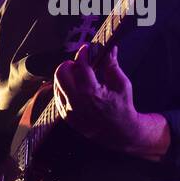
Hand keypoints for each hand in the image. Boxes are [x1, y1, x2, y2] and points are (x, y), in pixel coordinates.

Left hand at [53, 44, 169, 159]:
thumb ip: (112, 65)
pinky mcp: (66, 116)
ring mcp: (69, 111)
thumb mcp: (122, 84)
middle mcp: (76, 102)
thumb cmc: (123, 107)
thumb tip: (110, 48)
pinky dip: (64, 88)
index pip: (80, 66)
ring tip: (79, 76)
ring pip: (57, 84)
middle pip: (61, 73)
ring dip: (66, 76)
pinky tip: (76, 88)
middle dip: (70, 64)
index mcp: (91, 93)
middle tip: (80, 64)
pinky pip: (58, 96)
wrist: (120, 132)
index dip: (83, 53)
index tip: (87, 49)